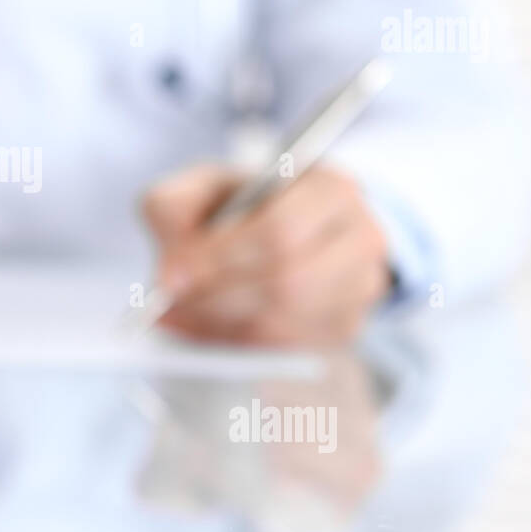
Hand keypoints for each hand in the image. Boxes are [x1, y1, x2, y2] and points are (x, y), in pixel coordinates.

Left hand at [142, 164, 389, 345]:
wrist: (279, 225)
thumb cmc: (240, 203)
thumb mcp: (202, 186)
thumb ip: (172, 206)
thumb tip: (168, 272)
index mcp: (331, 188)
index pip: (280, 229)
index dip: (220, 257)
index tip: (169, 276)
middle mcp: (362, 237)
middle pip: (289, 281)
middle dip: (218, 296)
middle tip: (169, 301)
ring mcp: (361, 287)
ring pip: (289, 319)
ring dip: (223, 322)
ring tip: (178, 313)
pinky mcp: (346, 325)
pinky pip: (288, 345)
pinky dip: (237, 341)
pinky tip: (203, 326)